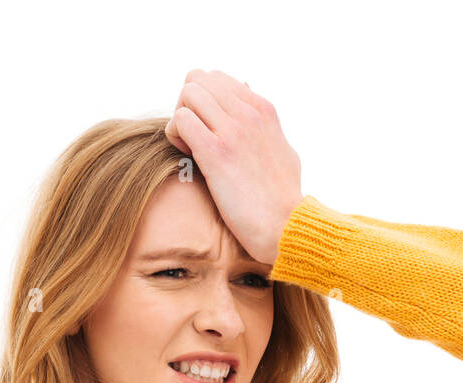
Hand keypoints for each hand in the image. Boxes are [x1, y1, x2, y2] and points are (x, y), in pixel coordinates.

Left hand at [164, 70, 303, 265]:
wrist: (287, 225)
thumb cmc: (283, 196)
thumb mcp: (282, 147)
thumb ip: (264, 123)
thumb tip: (251, 94)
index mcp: (263, 109)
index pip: (217, 77)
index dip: (203, 101)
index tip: (207, 128)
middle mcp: (248, 113)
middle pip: (198, 80)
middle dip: (187, 105)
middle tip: (192, 136)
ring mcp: (233, 130)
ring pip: (188, 94)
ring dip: (180, 119)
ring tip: (189, 146)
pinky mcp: (216, 153)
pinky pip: (181, 121)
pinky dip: (175, 136)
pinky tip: (187, 155)